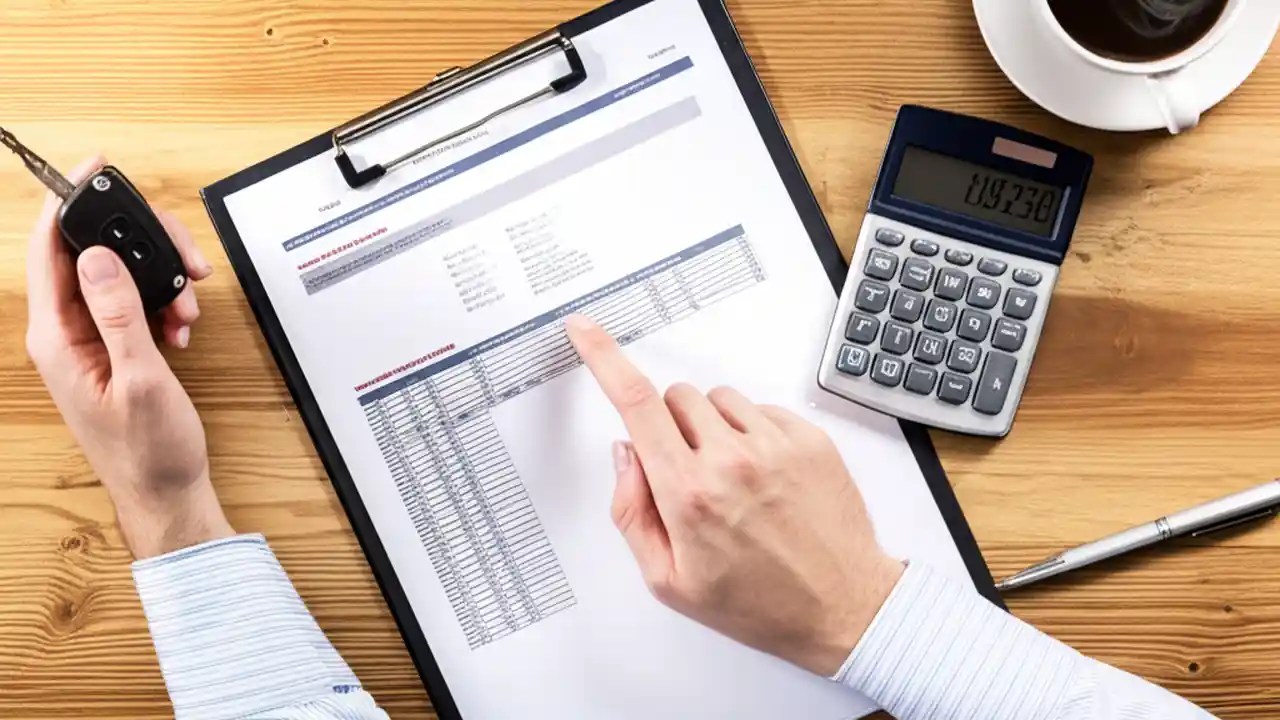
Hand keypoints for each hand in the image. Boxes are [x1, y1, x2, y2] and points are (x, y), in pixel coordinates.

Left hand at [24, 155, 233, 558]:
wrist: (166, 492)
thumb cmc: (148, 451)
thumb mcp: (139, 378)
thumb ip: (118, 313)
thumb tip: (97, 256)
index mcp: (57, 338)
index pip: (51, 250)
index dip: (69, 203)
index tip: (94, 170)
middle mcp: (65, 333)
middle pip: (91, 255)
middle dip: (140, 247)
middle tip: (181, 254)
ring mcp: (89, 340)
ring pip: (118, 277)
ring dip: (158, 281)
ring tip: (186, 306)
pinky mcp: (113, 348)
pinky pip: (133, 303)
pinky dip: (162, 305)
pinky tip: (180, 327)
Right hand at [565, 314, 903, 676]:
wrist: (842, 608)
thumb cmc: (758, 603)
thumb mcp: (670, 580)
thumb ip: (632, 512)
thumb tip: (625, 454)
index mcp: (688, 494)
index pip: (636, 404)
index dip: (603, 358)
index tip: (586, 329)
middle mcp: (731, 460)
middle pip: (675, 397)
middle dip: (668, 424)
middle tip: (686, 472)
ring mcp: (775, 445)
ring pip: (718, 398)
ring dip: (712, 426)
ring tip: (731, 479)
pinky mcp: (809, 439)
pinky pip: (762, 409)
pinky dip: (752, 433)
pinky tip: (763, 478)